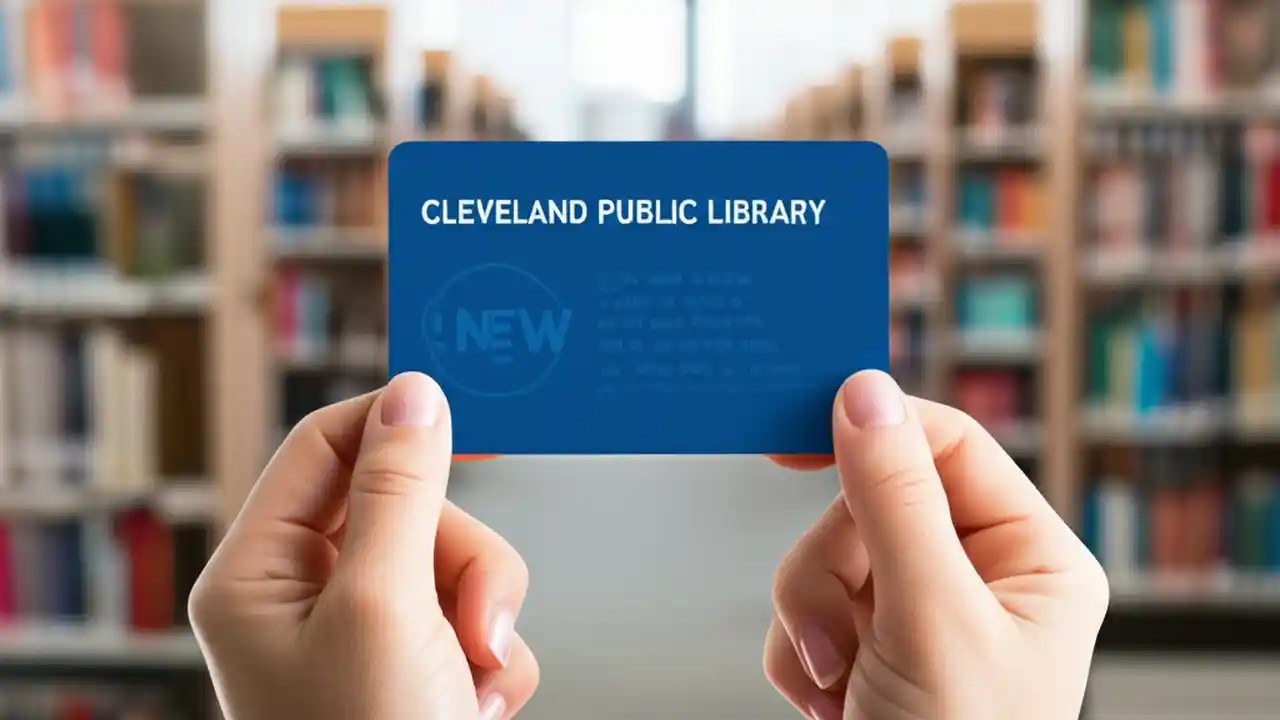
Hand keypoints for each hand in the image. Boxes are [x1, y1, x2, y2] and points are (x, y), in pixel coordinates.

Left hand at [189, 373, 538, 719]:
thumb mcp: (384, 606)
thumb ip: (401, 491)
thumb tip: (415, 392)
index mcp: (258, 574)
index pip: (323, 448)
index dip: (391, 423)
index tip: (461, 414)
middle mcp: (306, 598)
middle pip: (407, 508)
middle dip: (462, 562)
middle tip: (474, 623)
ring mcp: (365, 636)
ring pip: (454, 563)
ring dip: (486, 618)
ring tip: (472, 681)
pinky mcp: (416, 668)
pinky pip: (476, 617)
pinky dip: (493, 661)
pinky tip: (475, 707)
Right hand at [765, 370, 1107, 719]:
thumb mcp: (931, 622)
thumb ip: (894, 501)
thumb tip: (863, 393)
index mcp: (1030, 558)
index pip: (947, 446)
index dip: (874, 425)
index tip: (797, 426)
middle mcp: (976, 576)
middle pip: (869, 500)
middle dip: (835, 567)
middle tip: (838, 630)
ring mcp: (914, 612)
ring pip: (824, 554)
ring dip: (810, 618)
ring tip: (837, 681)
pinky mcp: (863, 645)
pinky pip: (800, 606)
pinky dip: (796, 653)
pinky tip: (829, 701)